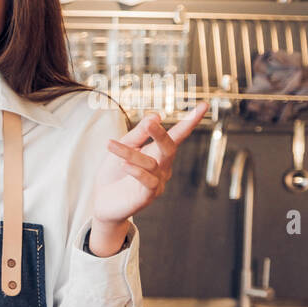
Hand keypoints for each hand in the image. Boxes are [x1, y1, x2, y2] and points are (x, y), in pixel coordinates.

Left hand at [92, 102, 207, 229]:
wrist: (103, 201)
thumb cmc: (114, 173)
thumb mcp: (124, 148)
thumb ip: (138, 133)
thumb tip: (155, 115)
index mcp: (159, 153)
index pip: (178, 135)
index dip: (190, 121)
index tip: (204, 105)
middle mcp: (163, 167)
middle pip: (169, 148)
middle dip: (161, 134)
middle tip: (151, 123)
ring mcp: (158, 182)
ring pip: (150, 163)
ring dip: (129, 153)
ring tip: (110, 145)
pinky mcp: (148, 196)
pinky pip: (148, 181)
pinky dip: (136, 171)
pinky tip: (124, 165)